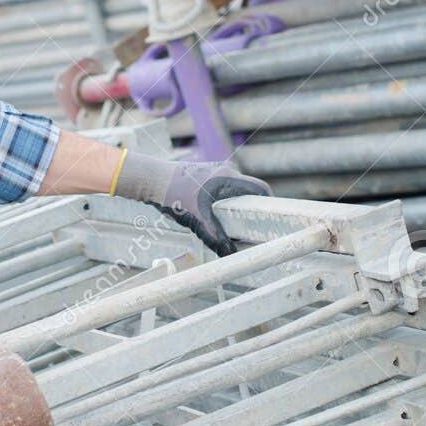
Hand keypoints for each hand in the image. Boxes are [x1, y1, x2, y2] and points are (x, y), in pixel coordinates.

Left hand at [112, 151, 272, 255]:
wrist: (151, 179)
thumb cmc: (173, 195)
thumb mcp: (196, 219)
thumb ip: (214, 237)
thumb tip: (230, 254)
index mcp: (229, 177)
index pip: (261, 189)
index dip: (270, 205)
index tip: (273, 222)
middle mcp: (226, 171)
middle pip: (250, 193)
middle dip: (252, 212)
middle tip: (254, 231)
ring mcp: (217, 172)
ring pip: (236, 193)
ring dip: (238, 209)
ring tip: (236, 228)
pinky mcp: (207, 177)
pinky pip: (225, 192)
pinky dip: (226, 205)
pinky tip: (219, 219)